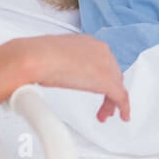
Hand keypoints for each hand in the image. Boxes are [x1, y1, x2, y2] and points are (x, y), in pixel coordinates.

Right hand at [9, 34, 129, 122]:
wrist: (35, 58)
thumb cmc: (36, 57)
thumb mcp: (52, 57)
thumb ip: (60, 64)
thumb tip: (55, 73)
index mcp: (88, 42)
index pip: (103, 62)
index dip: (102, 77)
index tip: (95, 86)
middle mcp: (100, 50)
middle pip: (113, 74)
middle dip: (109, 91)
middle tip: (104, 104)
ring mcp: (105, 65)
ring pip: (117, 86)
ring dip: (111, 102)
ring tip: (105, 114)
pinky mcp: (107, 80)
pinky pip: (121, 97)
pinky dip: (123, 108)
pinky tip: (122, 116)